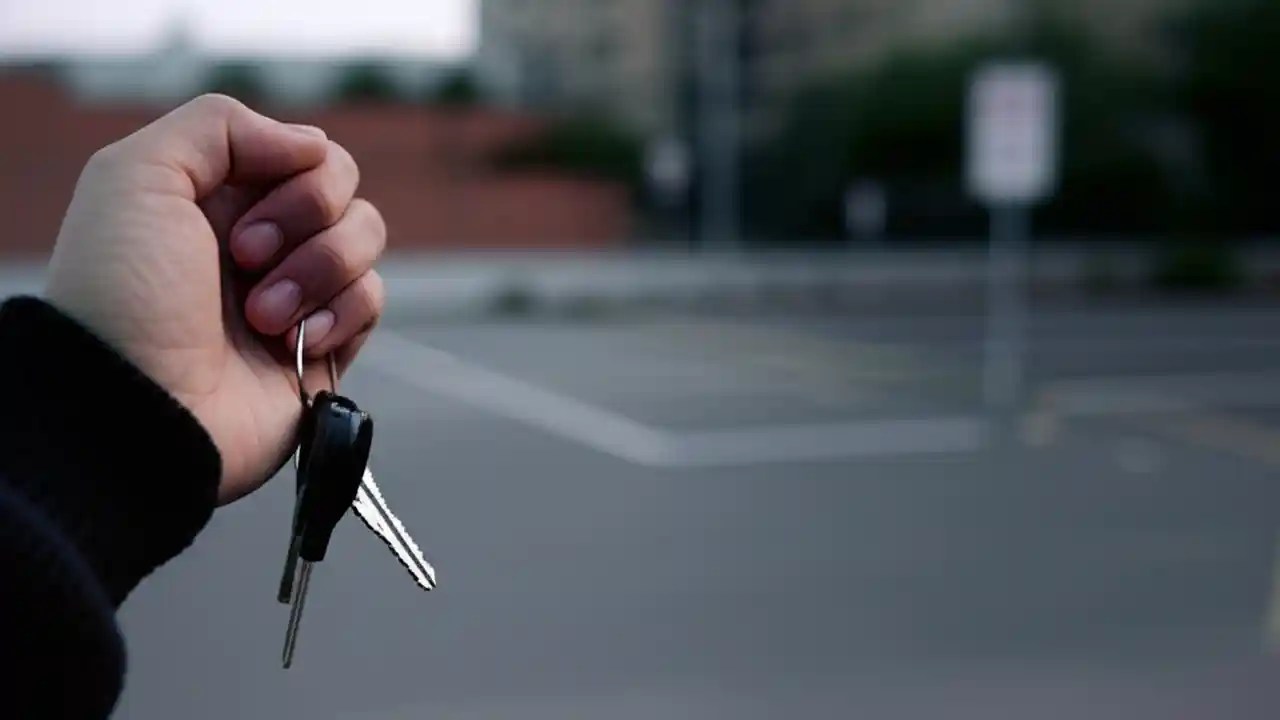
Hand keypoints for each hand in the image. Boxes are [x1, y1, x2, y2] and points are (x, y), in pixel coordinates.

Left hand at [45, 94, 386, 503]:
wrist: (140, 407)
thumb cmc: (125, 299)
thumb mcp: (138, 175)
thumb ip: (222, 126)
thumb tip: (312, 145)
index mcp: (217, 198)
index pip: (302, 151)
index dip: (292, 172)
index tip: (239, 217)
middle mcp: (261, 241)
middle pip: (343, 188)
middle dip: (308, 217)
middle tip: (245, 260)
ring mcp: (297, 294)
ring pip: (365, 240)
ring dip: (319, 270)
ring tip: (262, 318)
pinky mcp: (326, 347)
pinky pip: (371, 300)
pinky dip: (340, 315)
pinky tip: (294, 344)